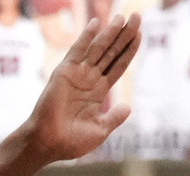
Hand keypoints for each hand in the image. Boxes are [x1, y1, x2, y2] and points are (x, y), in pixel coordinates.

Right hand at [21, 13, 140, 163]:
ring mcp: (77, 74)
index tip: (140, 35)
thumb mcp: (99, 131)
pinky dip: (85, 37)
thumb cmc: (71, 142)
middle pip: (111, 53)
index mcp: (98, 93)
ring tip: (123, 18)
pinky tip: (96, 24)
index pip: (117, 67)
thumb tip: (128, 107)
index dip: (129, 51)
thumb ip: (114, 118)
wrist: (50, 143)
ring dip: (110, 33)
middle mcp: (89, 80)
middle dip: (124, 36)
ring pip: (98, 49)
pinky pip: (77, 51)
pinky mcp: (64, 72)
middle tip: (137, 17)